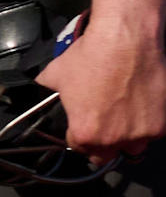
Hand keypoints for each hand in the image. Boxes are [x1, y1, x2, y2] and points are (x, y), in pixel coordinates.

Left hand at [42, 23, 165, 158]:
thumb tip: (43, 89)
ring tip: (124, 118)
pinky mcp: (163, 122)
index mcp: (85, 133)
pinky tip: (142, 106)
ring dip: (128, 138)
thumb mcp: (55, 76)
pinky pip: (154, 132)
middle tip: (103, 127)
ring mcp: (142, 133)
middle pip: (106, 156)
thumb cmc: (90, 56)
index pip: (79, 148)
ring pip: (134, 147)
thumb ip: (48, 92)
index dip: (79, 137)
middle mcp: (114, 139)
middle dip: (102, 145)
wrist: (126, 40)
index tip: (83, 128)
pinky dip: (149, 123)